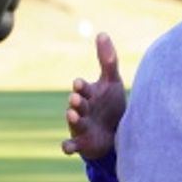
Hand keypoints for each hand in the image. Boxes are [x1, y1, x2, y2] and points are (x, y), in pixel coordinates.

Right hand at [61, 33, 125, 159]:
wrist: (115, 132)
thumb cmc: (111, 104)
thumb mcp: (111, 82)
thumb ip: (107, 60)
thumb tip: (102, 32)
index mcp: (88, 94)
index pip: (83, 88)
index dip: (81, 86)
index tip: (80, 83)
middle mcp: (82, 109)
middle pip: (77, 104)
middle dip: (76, 101)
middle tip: (75, 98)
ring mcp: (80, 126)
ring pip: (74, 121)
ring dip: (72, 118)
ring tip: (72, 114)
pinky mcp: (81, 143)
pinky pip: (71, 145)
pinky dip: (67, 146)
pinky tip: (65, 148)